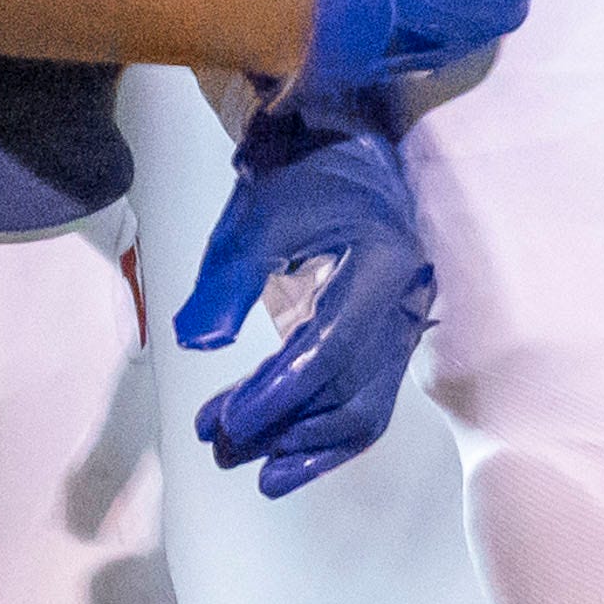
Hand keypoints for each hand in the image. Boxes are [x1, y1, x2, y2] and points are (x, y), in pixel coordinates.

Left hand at [175, 102, 434, 495]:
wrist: (343, 140)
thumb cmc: (301, 171)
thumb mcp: (257, 216)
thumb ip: (228, 280)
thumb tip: (197, 343)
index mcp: (382, 265)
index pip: (330, 351)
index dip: (275, 396)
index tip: (223, 424)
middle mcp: (407, 301)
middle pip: (351, 390)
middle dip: (283, 429)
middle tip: (221, 449)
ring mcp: (406, 320)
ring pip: (365, 404)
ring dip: (304, 441)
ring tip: (245, 462)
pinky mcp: (391, 332)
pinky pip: (368, 395)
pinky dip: (326, 429)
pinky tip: (285, 452)